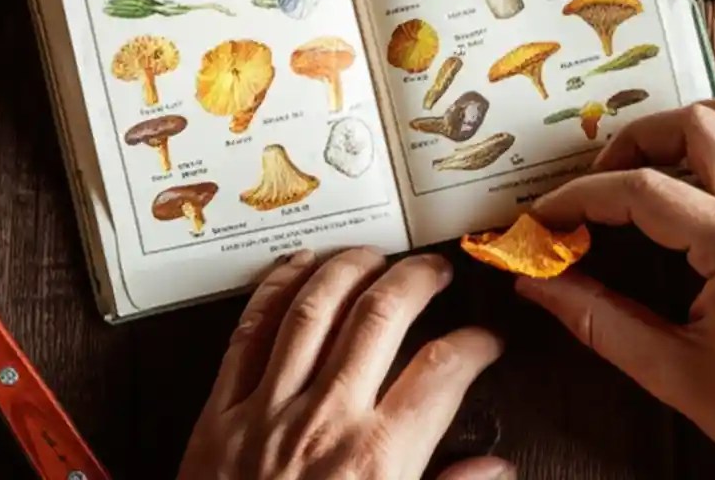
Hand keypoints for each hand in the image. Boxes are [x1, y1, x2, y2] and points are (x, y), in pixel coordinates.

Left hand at [177, 248, 511, 479]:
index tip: (484, 341)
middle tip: (433, 272)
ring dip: (348, 269)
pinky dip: (273, 291)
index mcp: (378, 460)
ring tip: (374, 256)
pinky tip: (295, 268)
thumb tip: (495, 470)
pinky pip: (248, 334)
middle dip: (416, 280)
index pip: (442, 370)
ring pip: (314, 310)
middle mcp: (325, 422)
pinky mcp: (219, 415)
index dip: (474, 343)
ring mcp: (268, 412)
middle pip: (380, 317)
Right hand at [519, 100, 714, 479]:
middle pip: (697, 125)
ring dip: (700, 120)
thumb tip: (547, 289)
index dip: (581, 198)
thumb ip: (603, 324)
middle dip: (633, 140)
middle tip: (601, 177)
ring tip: (662, 152)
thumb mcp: (683, 378)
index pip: (642, 191)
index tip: (552, 215)